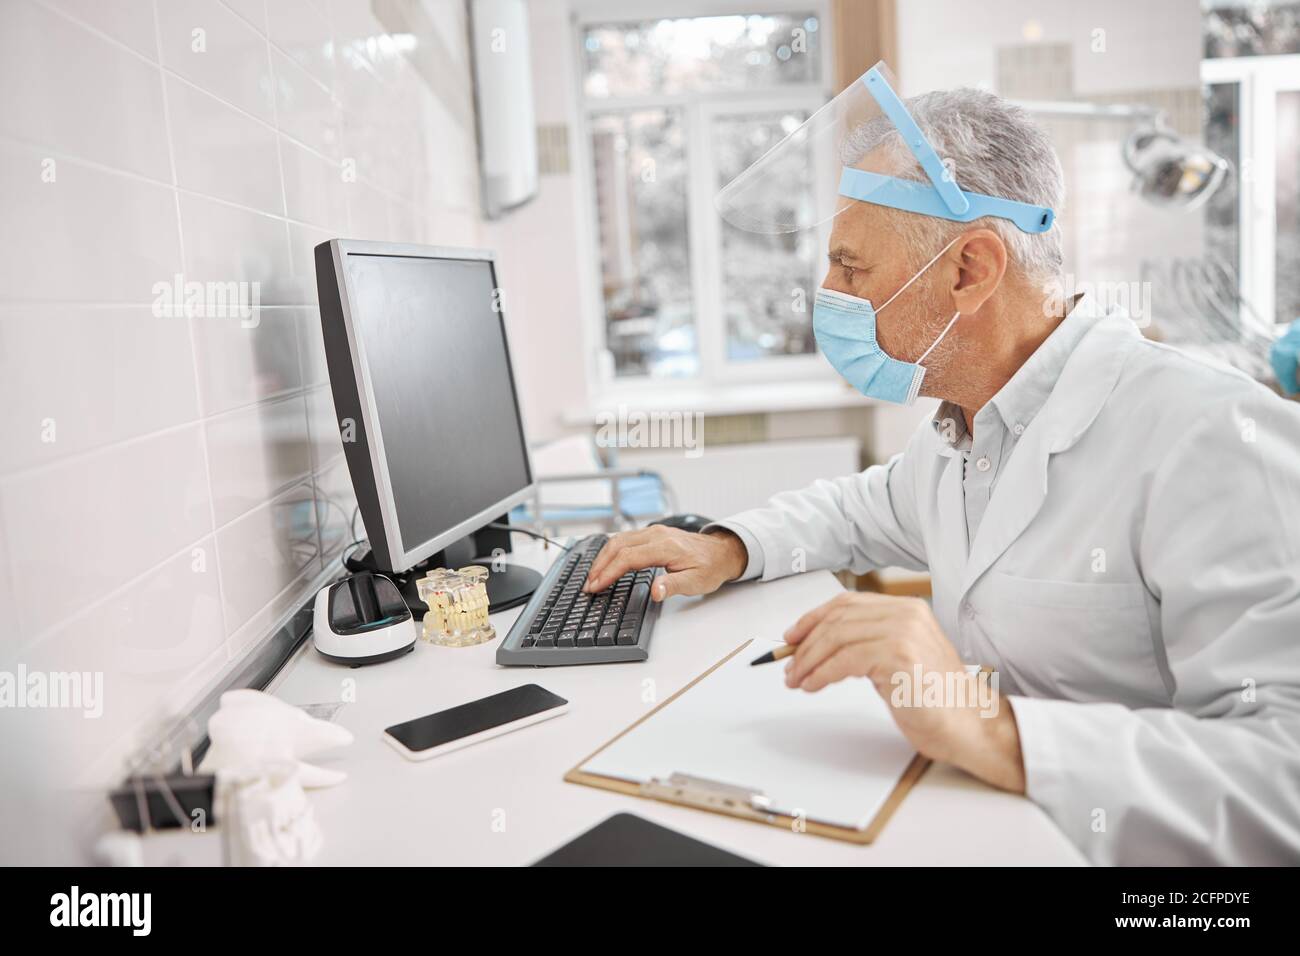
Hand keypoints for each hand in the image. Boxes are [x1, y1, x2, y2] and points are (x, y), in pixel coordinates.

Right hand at [583, 526, 747, 600]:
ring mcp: (653, 531)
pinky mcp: (652, 533)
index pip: (628, 558)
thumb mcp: (696, 582)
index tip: (596, 586)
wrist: (721, 551)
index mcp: (666, 546)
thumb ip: (673, 586)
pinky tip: (606, 561)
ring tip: (593, 575)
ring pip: (619, 539)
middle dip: (600, 565)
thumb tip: (655, 592)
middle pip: (618, 546)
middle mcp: (657, 534)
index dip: (609, 572)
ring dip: (603, 557)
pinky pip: (625, 538)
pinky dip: (611, 550)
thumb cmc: (709, 567)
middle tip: (588, 584)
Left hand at [782, 592, 1025, 792]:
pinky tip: (812, 686)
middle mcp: (906, 614)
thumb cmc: (935, 699)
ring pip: (837, 637)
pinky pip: (844, 660)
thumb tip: (819, 646)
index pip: (847, 603)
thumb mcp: (897, 659)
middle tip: (789, 666)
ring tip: (796, 680)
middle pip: (838, 619)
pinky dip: (821, 674)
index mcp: (907, 609)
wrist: (969, 725)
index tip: (791, 637)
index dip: (813, 618)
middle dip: (805, 644)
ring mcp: (904, 633)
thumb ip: (867, 644)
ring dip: (808, 661)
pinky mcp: (898, 656)